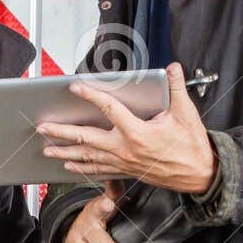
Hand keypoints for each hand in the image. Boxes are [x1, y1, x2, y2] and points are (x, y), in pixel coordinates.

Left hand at [38, 62, 216, 194]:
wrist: (199, 175)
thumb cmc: (191, 146)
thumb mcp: (186, 113)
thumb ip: (176, 88)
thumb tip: (173, 67)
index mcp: (137, 132)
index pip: (109, 109)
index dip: (91, 96)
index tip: (75, 88)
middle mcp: (125, 149)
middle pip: (87, 139)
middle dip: (62, 132)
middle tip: (43, 127)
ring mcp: (123, 163)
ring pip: (88, 157)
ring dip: (65, 151)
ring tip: (46, 148)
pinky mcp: (126, 171)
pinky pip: (98, 170)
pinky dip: (81, 168)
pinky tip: (68, 165)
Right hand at [61, 180, 137, 242]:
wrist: (72, 225)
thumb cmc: (96, 213)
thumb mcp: (106, 200)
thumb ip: (114, 190)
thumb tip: (119, 176)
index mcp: (94, 211)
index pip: (99, 207)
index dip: (103, 206)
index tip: (108, 203)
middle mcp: (85, 226)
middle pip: (100, 242)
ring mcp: (77, 241)